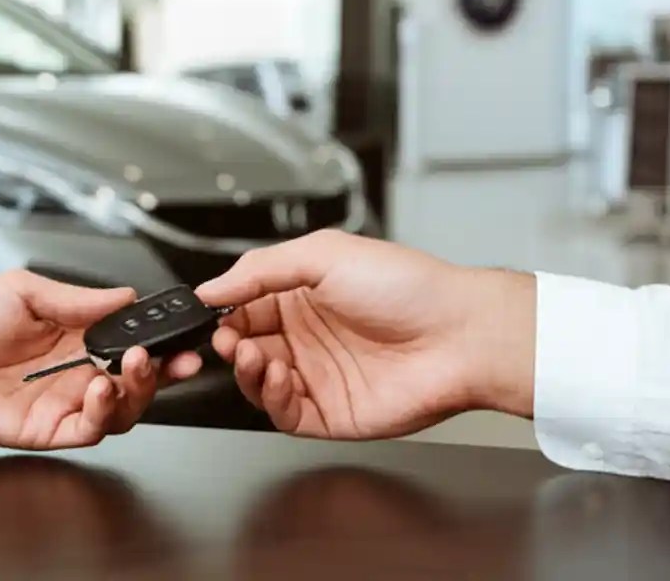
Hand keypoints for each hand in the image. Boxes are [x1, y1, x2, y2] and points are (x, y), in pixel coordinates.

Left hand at [0, 271, 203, 448]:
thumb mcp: (23, 290)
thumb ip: (77, 298)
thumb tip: (125, 295)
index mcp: (76, 334)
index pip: (130, 338)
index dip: (159, 338)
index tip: (181, 329)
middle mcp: (76, 370)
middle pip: (137, 378)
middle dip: (166, 369)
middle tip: (179, 356)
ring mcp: (64, 402)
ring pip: (123, 408)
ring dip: (139, 390)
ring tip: (134, 366)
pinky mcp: (48, 429)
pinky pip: (91, 429)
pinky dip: (105, 413)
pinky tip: (100, 390)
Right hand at [195, 231, 534, 439]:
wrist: (460, 334)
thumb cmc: (408, 287)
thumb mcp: (324, 254)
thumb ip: (261, 269)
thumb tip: (213, 287)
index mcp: (304, 296)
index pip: (246, 308)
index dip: (224, 313)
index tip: (209, 313)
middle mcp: (308, 338)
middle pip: (246, 348)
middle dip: (230, 344)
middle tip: (228, 339)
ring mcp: (318, 377)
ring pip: (259, 384)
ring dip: (247, 371)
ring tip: (254, 356)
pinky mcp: (330, 414)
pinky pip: (284, 414)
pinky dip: (271, 398)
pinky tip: (280, 376)